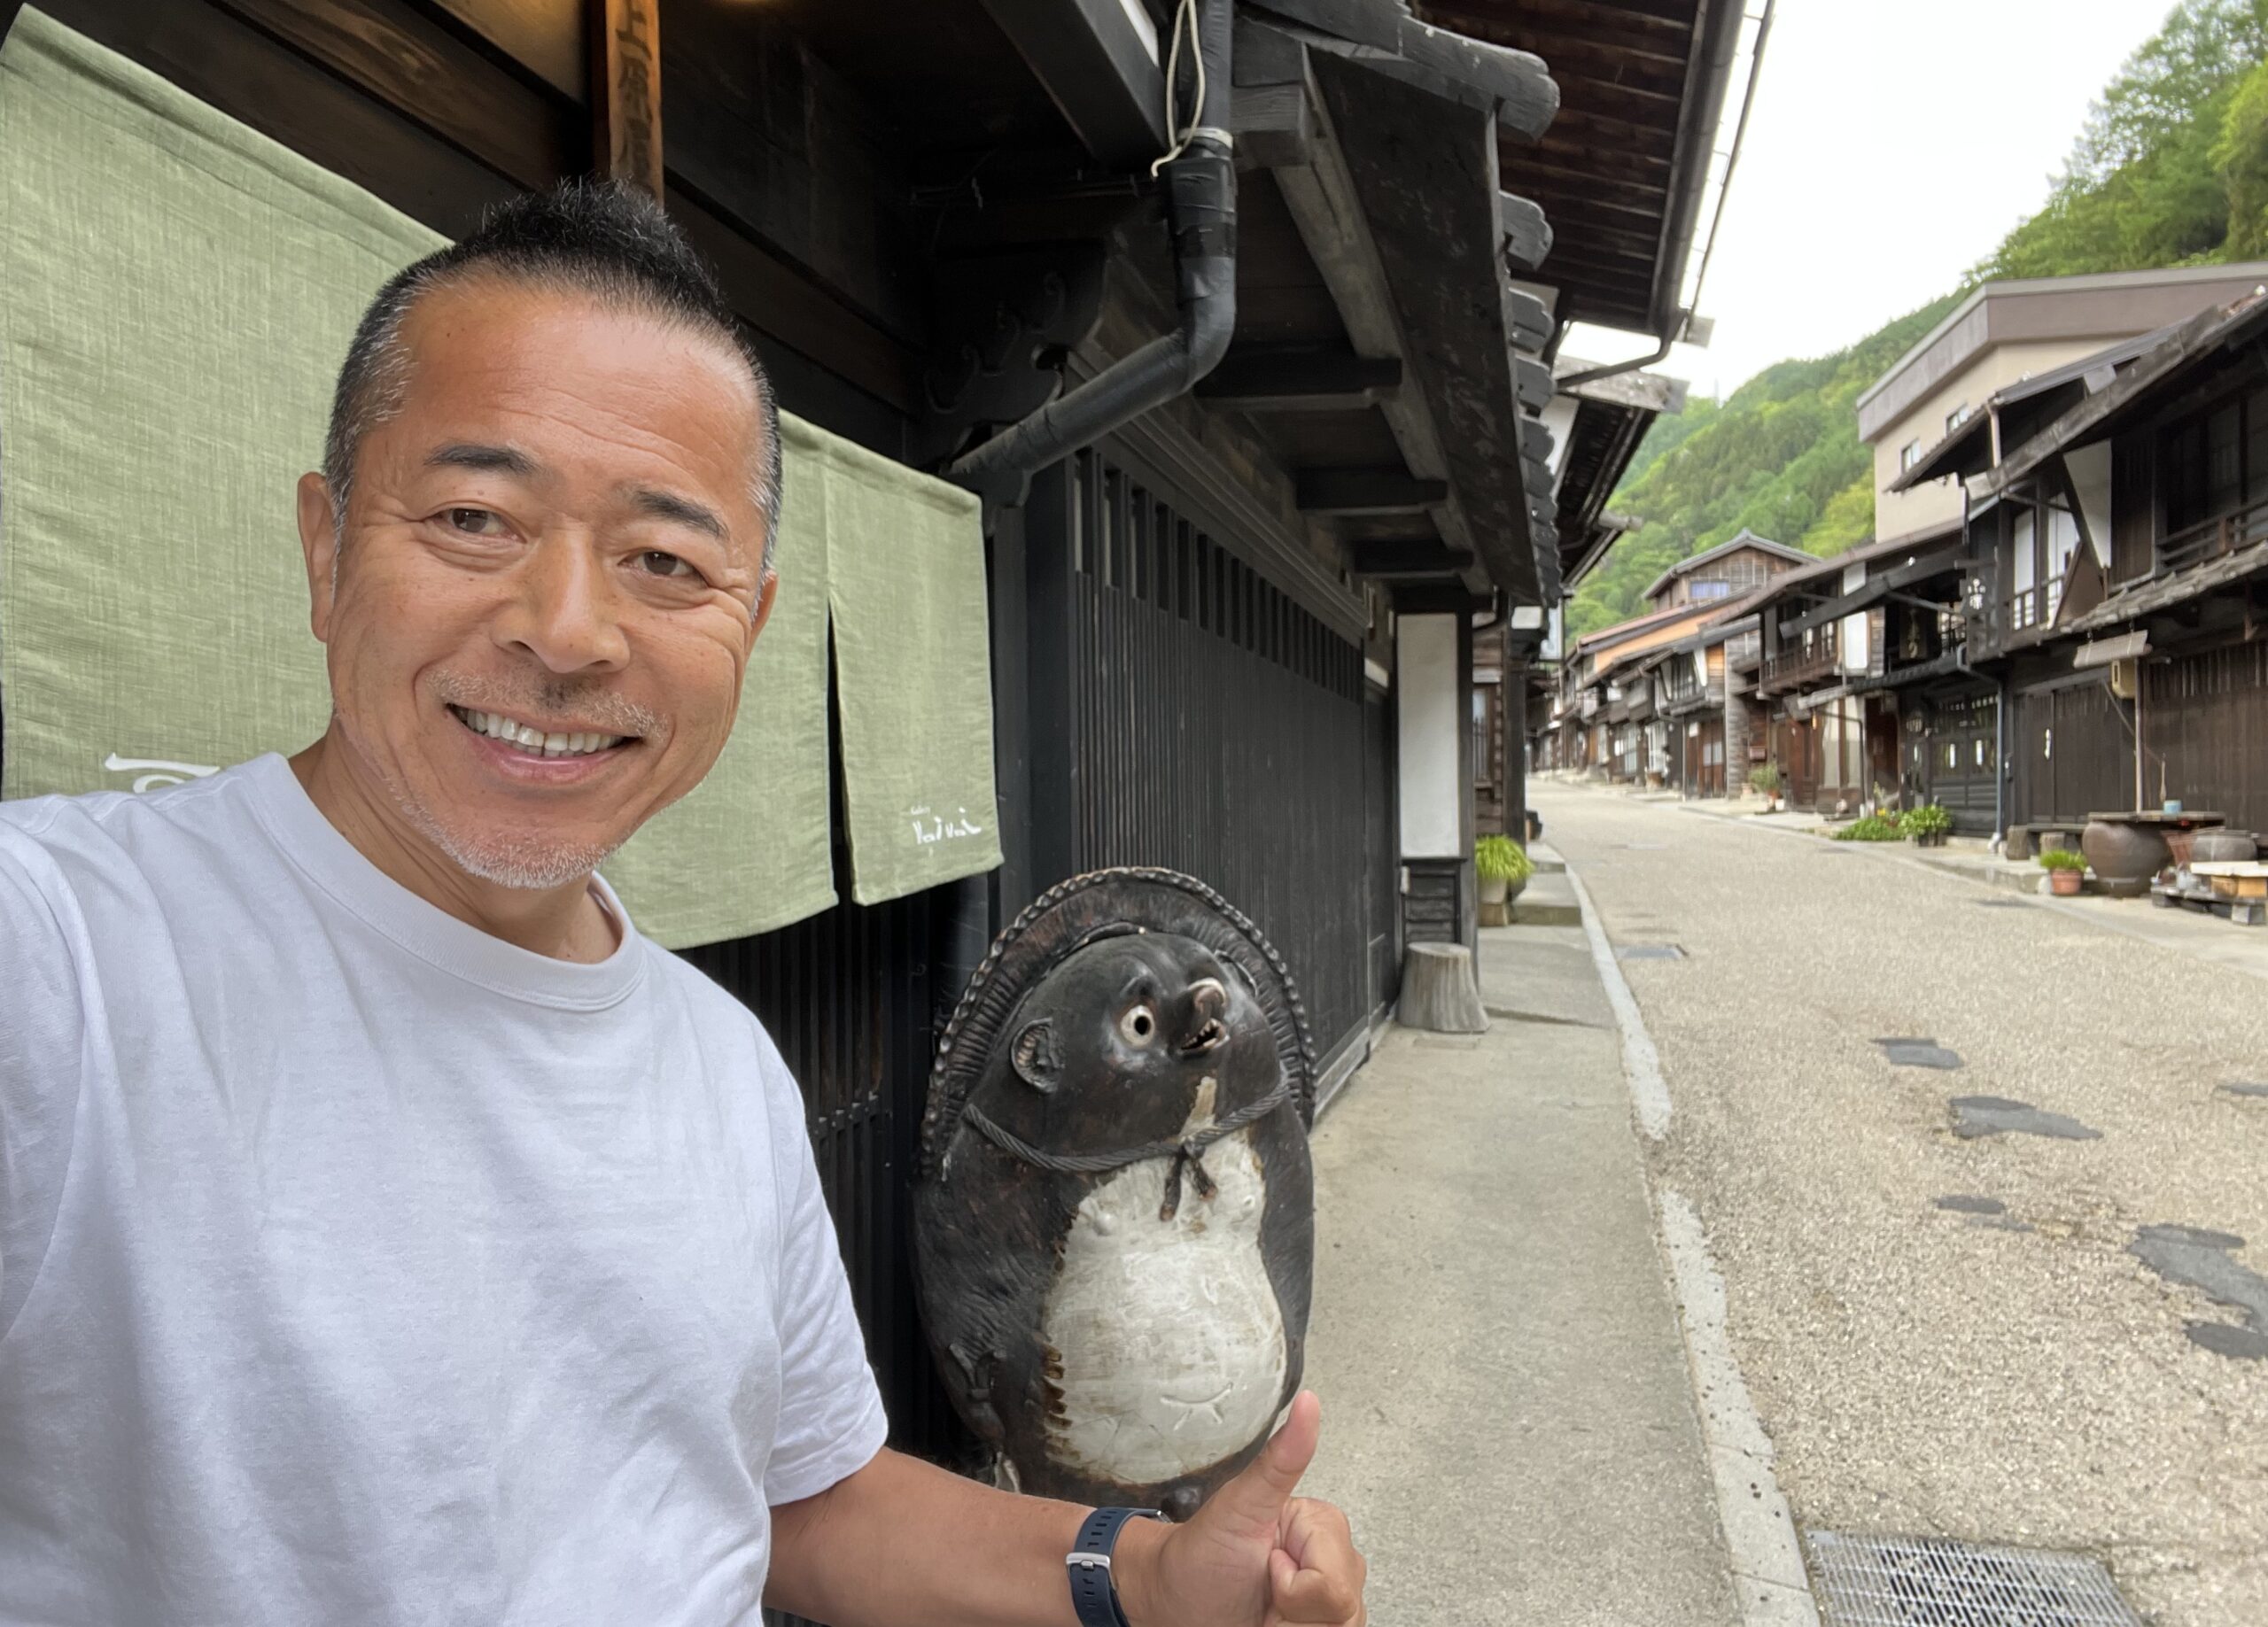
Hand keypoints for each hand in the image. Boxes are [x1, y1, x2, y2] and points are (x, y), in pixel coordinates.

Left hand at [1119, 1391, 1366, 1626]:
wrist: (1172, 1603)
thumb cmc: (1199, 1556)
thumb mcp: (1239, 1506)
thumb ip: (1279, 1460)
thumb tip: (1308, 1403)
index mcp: (1323, 1527)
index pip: (1334, 1579)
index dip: (1292, 1584)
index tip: (1264, 1564)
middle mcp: (1336, 1562)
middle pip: (1343, 1608)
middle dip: (1294, 1612)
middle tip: (1262, 1590)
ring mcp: (1330, 1600)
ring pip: (1339, 1626)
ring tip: (1266, 1611)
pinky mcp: (1319, 1623)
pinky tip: (1274, 1623)